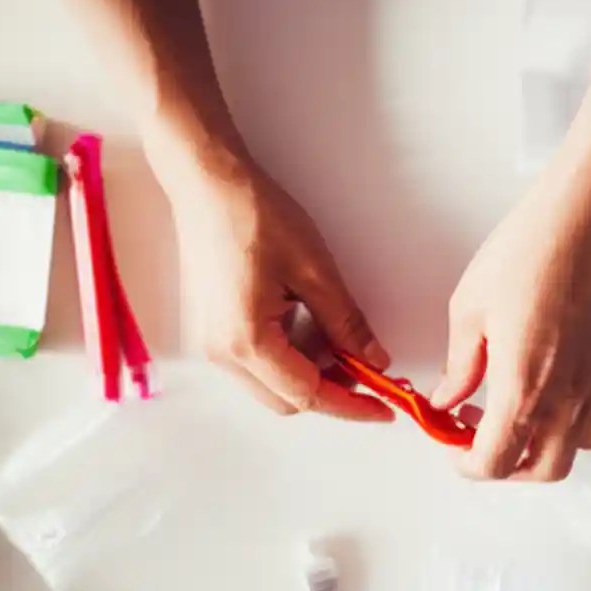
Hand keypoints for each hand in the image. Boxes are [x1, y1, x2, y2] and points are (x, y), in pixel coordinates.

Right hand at [148, 134, 393, 420]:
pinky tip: (311, 328)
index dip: (352, 405)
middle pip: (287, 400)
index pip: (308, 394)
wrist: (207, 183)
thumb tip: (374, 360)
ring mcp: (212, 344)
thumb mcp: (315, 271)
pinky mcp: (213, 331)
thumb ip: (346, 323)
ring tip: (341, 340)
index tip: (384, 407)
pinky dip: (290, 358)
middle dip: (332, 390)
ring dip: (310, 374)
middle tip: (368, 365)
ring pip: (272, 385)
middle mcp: (222, 353)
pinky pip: (257, 364)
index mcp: (247, 340)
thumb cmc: (254, 215)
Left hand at [430, 171, 590, 480]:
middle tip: (474, 436)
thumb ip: (460, 366)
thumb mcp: (469, 311)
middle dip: (503, 466)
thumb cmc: (527, 255)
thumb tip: (448, 397)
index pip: (495, 461)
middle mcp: (565, 399)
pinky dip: (572, 430)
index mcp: (523, 389)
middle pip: (538, 470)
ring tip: (512, 420)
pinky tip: (549, 401)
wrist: (582, 223)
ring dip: (539, 452)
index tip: (450, 444)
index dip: (467, 465)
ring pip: (572, 452)